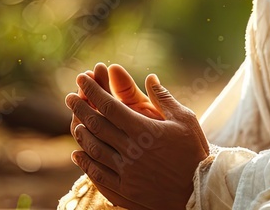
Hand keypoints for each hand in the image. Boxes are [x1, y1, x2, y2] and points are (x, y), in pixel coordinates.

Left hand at [66, 67, 208, 209]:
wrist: (200, 191)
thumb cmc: (194, 153)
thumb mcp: (185, 120)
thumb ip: (164, 98)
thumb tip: (150, 77)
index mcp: (144, 130)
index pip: (109, 106)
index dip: (92, 90)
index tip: (82, 79)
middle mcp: (130, 150)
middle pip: (96, 125)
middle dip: (80, 108)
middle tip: (70, 98)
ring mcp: (125, 171)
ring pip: (93, 149)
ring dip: (80, 133)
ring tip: (75, 121)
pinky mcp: (125, 189)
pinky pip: (97, 174)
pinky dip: (85, 162)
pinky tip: (78, 154)